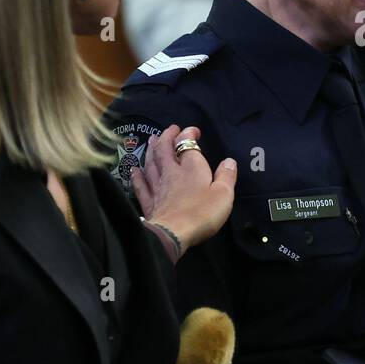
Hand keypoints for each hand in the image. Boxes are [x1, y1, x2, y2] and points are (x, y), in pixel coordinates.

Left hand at [131, 125, 236, 253]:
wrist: (173, 234)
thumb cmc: (202, 213)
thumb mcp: (223, 194)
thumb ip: (226, 176)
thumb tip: (229, 160)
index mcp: (191, 168)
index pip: (187, 145)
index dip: (189, 134)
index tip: (193, 131)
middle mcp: (171, 172)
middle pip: (165, 150)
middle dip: (168, 137)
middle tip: (170, 129)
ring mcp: (157, 187)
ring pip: (151, 163)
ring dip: (152, 150)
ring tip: (152, 140)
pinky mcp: (149, 202)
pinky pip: (141, 185)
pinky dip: (138, 175)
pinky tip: (135, 169)